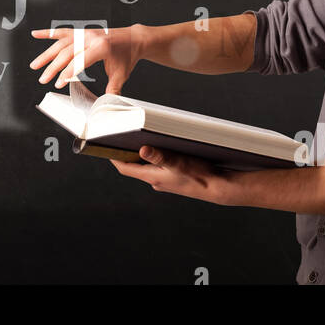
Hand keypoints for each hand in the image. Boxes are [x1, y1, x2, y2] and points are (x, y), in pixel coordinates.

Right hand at [29, 24, 145, 94]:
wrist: (133, 38)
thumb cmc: (127, 55)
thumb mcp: (120, 74)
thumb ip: (112, 89)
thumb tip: (105, 103)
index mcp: (101, 47)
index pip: (79, 61)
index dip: (67, 73)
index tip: (58, 83)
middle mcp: (91, 38)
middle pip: (66, 53)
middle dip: (53, 67)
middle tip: (43, 79)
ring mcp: (85, 33)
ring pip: (61, 43)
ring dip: (46, 54)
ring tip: (35, 65)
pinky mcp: (82, 32)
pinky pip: (62, 32)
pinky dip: (48, 33)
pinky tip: (36, 34)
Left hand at [110, 146, 237, 205]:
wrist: (218, 188)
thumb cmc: (199, 176)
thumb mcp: (178, 162)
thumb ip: (160, 156)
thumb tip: (142, 150)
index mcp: (153, 177)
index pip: (125, 168)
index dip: (114, 157)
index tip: (105, 145)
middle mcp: (156, 180)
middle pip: (134, 166)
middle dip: (127, 152)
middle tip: (122, 136)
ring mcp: (165, 180)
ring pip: (147, 166)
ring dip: (142, 154)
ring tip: (140, 137)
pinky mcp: (174, 178)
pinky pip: (159, 166)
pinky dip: (156, 157)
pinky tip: (162, 147)